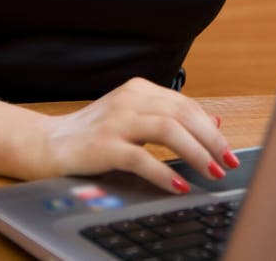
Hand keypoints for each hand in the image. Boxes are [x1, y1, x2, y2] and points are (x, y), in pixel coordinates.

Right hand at [36, 77, 238, 191]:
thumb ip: (169, 116)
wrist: (47, 143)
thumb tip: (213, 121)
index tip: (228, 149)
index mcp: (140, 89)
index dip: (211, 127)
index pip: (186, 104)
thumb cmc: (93, 133)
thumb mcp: (134, 117)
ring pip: (168, 130)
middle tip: (228, 161)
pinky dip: (164, 172)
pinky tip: (179, 185)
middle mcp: (130, 99)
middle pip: (183, 114)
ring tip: (211, 171)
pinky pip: (141, 157)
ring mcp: (116, 120)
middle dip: (211, 140)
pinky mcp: (103, 145)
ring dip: (196, 153)